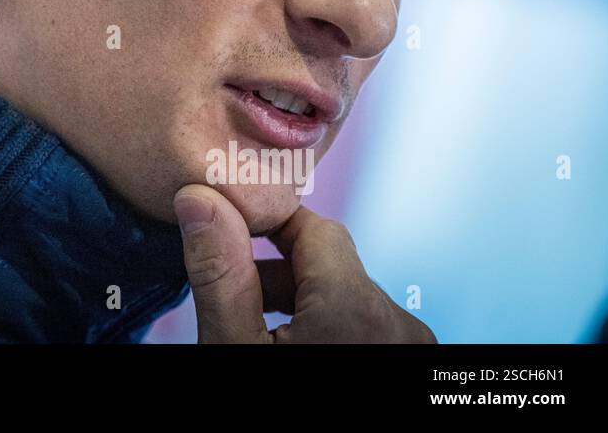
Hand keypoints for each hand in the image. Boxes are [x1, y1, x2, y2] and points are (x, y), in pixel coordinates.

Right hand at [172, 183, 436, 342]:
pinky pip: (366, 329)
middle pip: (330, 264)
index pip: (312, 226)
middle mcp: (398, 325)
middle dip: (278, 273)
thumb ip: (220, 272)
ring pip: (347, 299)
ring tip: (256, 333)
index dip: (265, 227)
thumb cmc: (278, 413)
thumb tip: (198, 197)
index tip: (227, 238)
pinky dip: (330, 330)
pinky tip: (292, 349)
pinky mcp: (409, 368)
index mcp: (355, 308)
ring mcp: (409, 351)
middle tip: (232, 298)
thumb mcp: (233, 346)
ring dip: (303, 305)